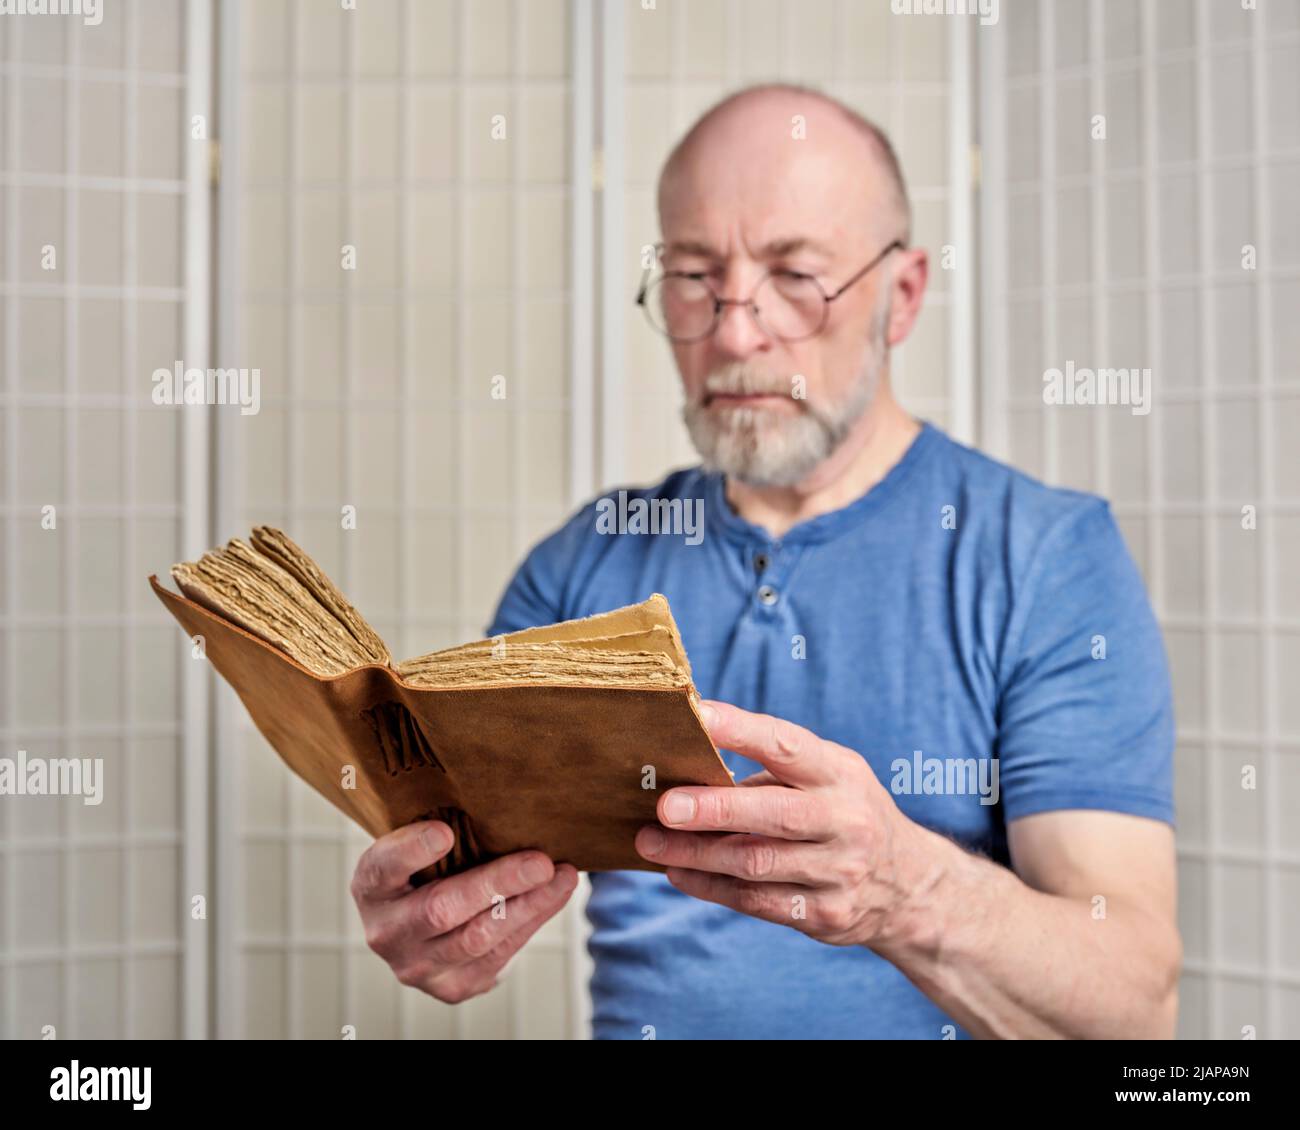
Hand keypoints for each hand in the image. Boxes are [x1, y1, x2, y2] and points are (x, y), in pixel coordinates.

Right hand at [352, 820, 578, 1002]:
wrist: (423, 930)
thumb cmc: (428, 869)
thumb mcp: (419, 844)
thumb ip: (443, 828)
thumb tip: (501, 805)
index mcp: (371, 885)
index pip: (383, 866)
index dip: (412, 851)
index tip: (444, 832)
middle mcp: (386, 932)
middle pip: (442, 909)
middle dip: (498, 883)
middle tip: (540, 861)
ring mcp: (418, 967)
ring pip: (479, 938)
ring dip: (529, 905)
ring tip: (562, 876)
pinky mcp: (453, 987)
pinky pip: (499, 956)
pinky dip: (531, 921)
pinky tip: (554, 895)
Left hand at [634, 700, 924, 947]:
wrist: (908, 884)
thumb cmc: (842, 812)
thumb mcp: (827, 777)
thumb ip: (771, 771)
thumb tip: (688, 766)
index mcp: (839, 772)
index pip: (787, 745)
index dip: (741, 730)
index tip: (698, 716)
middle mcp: (845, 819)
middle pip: (773, 813)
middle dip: (714, 808)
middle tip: (664, 806)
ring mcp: (839, 870)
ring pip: (756, 862)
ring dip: (697, 853)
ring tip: (651, 842)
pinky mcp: (826, 913)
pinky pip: (757, 901)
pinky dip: (711, 887)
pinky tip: (679, 872)